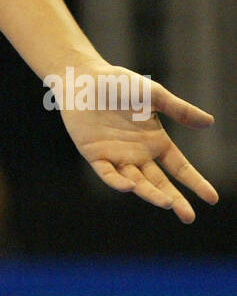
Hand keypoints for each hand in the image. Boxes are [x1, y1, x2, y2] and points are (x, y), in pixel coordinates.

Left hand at [56, 60, 217, 223]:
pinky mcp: (95, 155)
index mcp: (155, 141)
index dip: (195, 182)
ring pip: (136, 182)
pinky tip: (129, 186)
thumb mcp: (154, 95)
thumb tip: (210, 122)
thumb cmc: (119, 83)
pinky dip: (117, 182)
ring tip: (166, 203)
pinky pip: (107, 173)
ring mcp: (117, 156)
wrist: (84, 77)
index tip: (212, 199)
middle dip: (174, 200)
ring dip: (150, 193)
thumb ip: (179, 110)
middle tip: (188, 217)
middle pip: (160, 183)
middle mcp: (138, 154)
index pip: (179, 167)